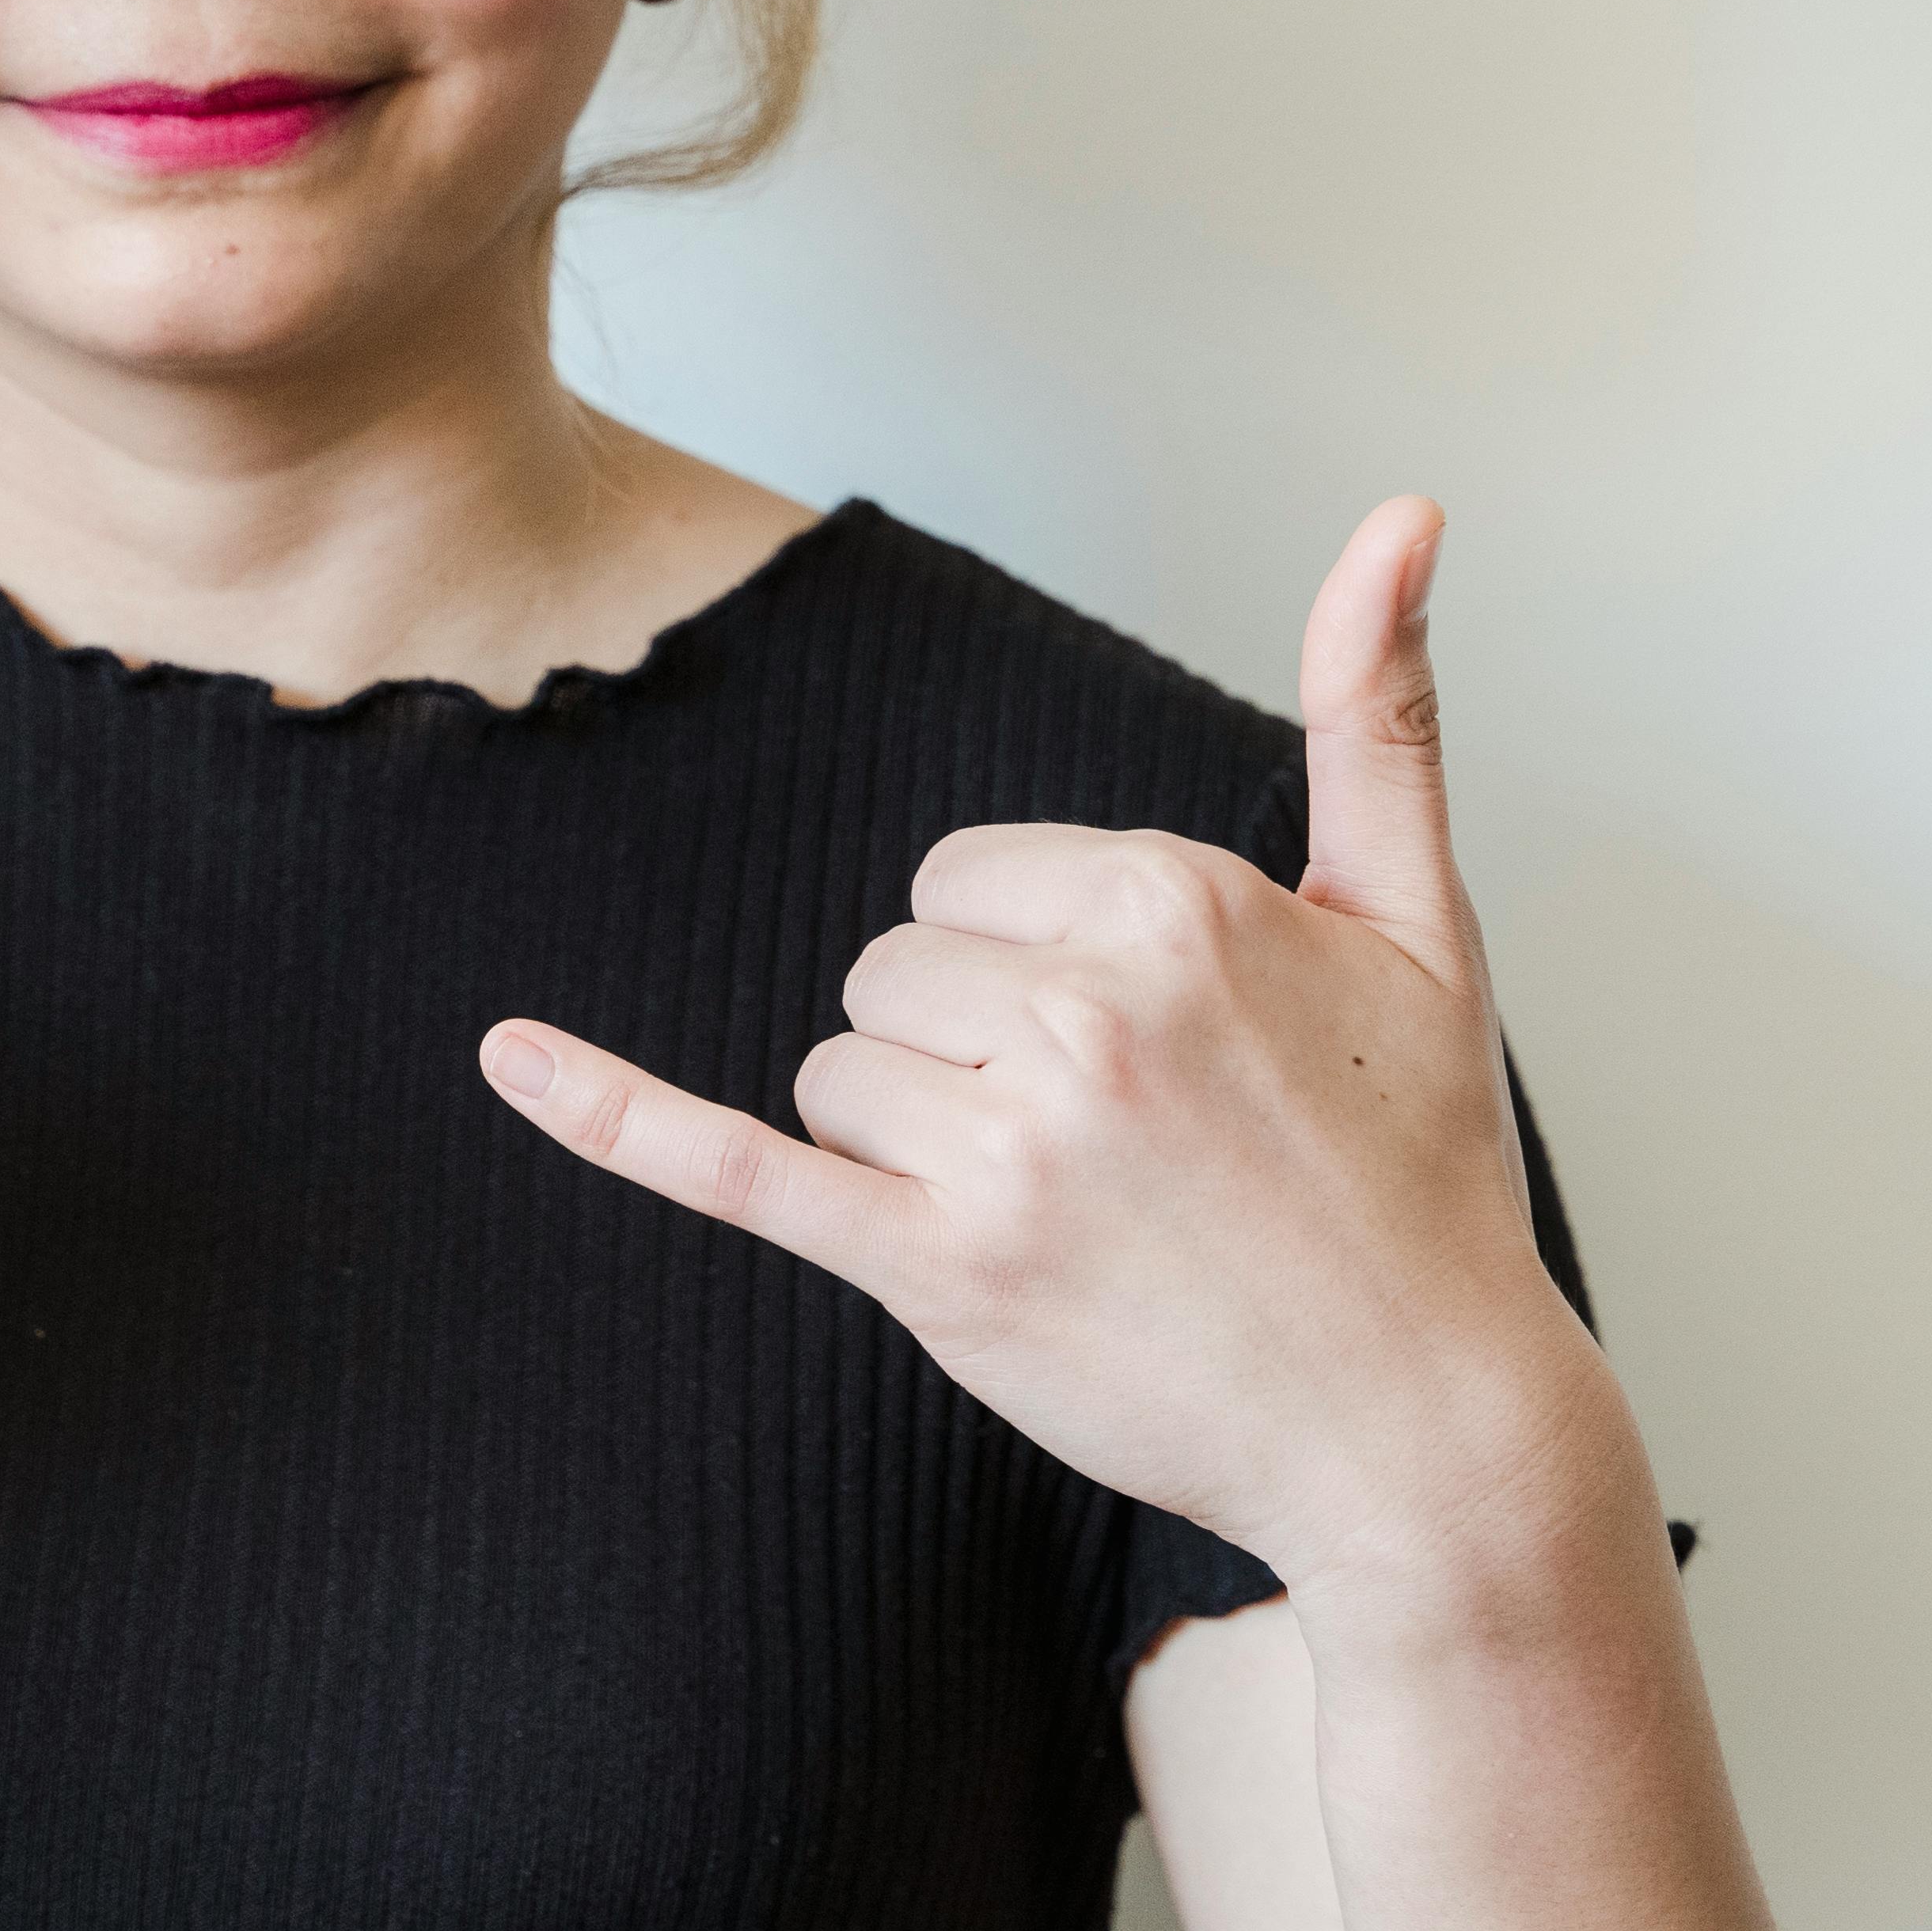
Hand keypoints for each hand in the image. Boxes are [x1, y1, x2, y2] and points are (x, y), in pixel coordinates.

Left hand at [477, 499, 1613, 1593]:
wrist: (1423, 1419)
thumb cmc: (1414, 1173)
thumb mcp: (1416, 920)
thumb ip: (1378, 712)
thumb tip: (1402, 511)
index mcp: (1170, 904)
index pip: (968, 880)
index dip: (1032, 963)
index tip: (1147, 1049)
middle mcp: (1081, 1013)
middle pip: (893, 970)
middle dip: (971, 1046)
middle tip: (1119, 1146)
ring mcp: (1004, 1150)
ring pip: (841, 1071)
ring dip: (915, 1137)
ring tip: (1071, 1207)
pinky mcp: (938, 1269)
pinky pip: (738, 1167)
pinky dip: (614, 1113)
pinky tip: (508, 1057)